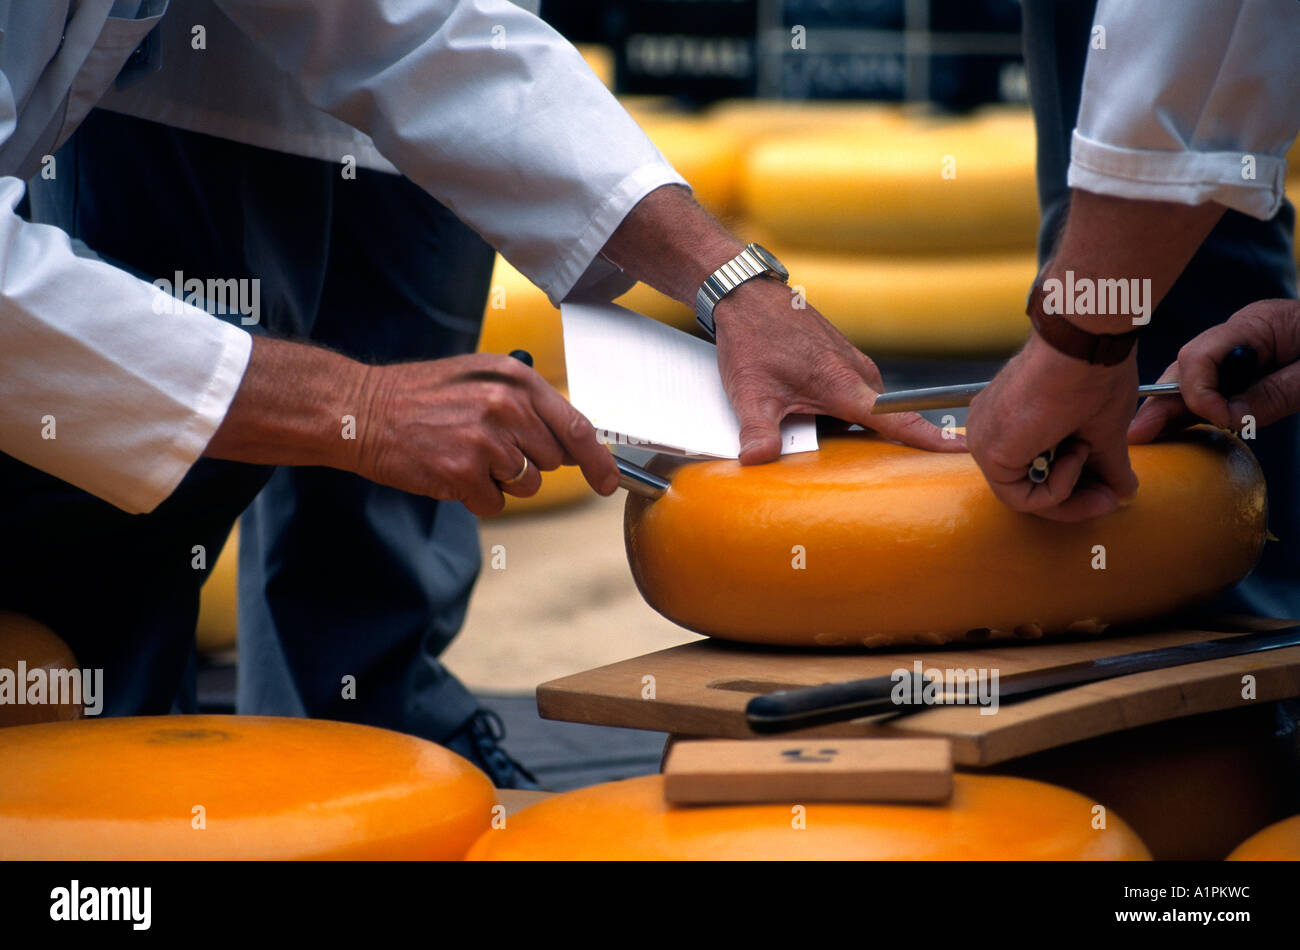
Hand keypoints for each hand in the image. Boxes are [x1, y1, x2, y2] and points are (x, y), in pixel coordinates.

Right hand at [352, 353, 617, 514]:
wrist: (362, 410)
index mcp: (516, 379)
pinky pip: (494, 502)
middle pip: (551, 461)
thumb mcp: (481, 380)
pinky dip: (474, 497)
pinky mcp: (463, 472)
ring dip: (500, 481)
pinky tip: (448, 471)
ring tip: (464, 455)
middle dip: (528, 464)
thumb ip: (528, 406)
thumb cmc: (422, 396)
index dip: (598, 461)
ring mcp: (486, 440)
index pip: (576, 426)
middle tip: (487, 448)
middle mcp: (507, 406)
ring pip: (526, 485)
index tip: (608, 482)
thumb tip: (574, 446)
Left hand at [597, 186, 957, 462]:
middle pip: (882, 421)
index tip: (965, 449)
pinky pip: (853, 392)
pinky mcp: (844, 357)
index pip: (898, 420)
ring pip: (864, 406)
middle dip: (871, 444)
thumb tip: (756, 460)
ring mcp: (854, 362)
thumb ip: (757, 433)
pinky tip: (806, 407)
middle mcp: (858, 372)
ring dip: (846, 423)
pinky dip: (837, 406)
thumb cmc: (752, 341)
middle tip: (851, 463)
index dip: (932, 438)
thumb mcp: (749, 394)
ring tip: (812, 426)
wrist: (747, 296)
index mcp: (844, 385)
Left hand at [966, 333, 1138, 520]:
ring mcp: (985, 441)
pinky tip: (1073, 455)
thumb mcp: (1103, 430)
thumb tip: (1124, 490)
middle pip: (1028, 490)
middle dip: (1075, 502)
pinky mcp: (988, 452)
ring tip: (1087, 454)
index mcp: (1011, 423)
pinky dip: (1055, 488)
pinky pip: (1020, 497)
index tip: (1110, 494)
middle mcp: (991, 432)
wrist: (1083, 348)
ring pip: (1023, 497)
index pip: (1035, 475)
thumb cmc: (1092, 373)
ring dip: (1069, 489)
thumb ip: (1106, 464)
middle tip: (1109, 499)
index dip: (1075, 492)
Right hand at [1130, 299, 1299, 442]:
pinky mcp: (1248, 361)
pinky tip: (1178, 426)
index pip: (1201, 354)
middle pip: (1186, 364)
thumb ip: (1273, 395)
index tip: (1220, 420)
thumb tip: (1228, 419)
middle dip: (1162, 400)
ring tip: (1148, 434)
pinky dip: (1195, 404)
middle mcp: (1240, 330)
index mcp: (1256, 323)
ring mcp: (1241, 344)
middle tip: (1139, 434)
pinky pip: (1211, 382)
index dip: (1198, 392)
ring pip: (1193, 374)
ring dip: (1173, 404)